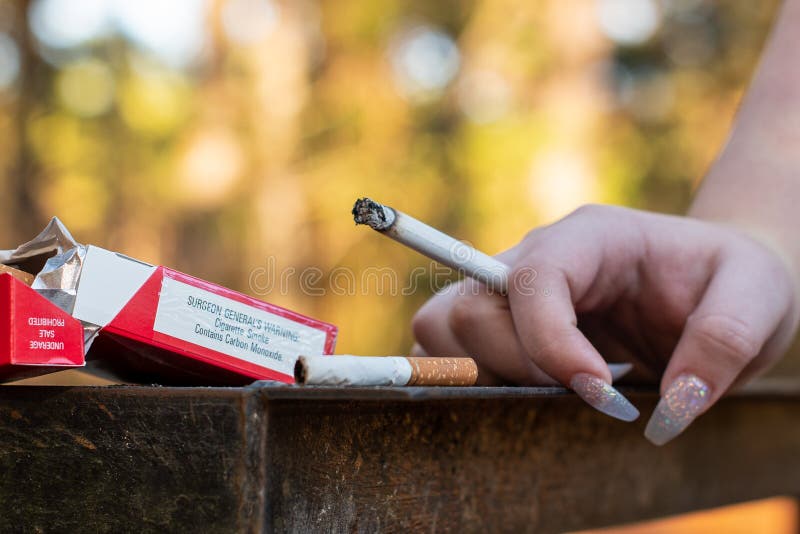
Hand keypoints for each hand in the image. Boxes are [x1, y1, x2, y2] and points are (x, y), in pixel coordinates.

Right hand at [411, 205, 799, 443]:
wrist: (715, 282)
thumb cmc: (734, 281)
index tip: (601, 391)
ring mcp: (515, 292)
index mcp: (591, 236)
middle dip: (513, 366)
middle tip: (586, 394)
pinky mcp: (508, 325)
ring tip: (549, 395)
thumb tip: (670, 407)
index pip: (532, 280)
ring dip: (480, 373)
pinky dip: (475, 379)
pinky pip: (457, 351)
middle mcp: (539, 257)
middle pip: (470, 307)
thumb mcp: (760, 298)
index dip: (548, 343)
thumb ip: (724, 343)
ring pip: (443, 328)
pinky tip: (533, 393)